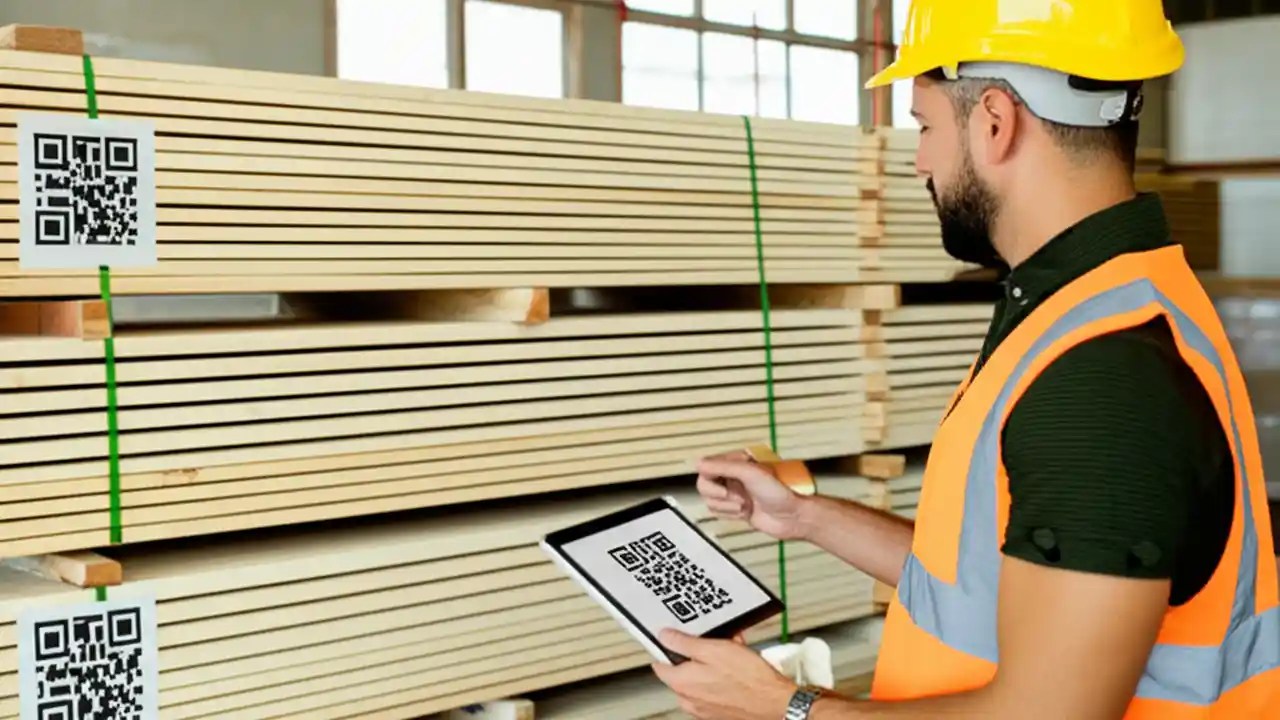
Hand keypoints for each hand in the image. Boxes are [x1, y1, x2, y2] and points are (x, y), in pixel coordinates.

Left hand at [652, 628, 795, 719]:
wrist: (775, 704)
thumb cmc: (749, 680)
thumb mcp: (714, 649)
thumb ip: (684, 643)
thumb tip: (665, 636)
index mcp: (681, 683)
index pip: (659, 662)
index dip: (668, 646)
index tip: (675, 637)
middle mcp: (688, 700)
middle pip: (682, 670)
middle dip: (697, 654)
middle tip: (714, 643)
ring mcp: (703, 709)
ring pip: (700, 679)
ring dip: (712, 665)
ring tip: (731, 653)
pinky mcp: (718, 712)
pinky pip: (713, 689)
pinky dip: (721, 677)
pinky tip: (737, 668)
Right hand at [696, 451, 809, 539]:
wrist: (791, 517)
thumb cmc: (780, 492)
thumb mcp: (750, 473)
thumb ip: (723, 466)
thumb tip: (699, 464)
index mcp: (737, 461)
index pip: (708, 466)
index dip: (712, 476)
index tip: (724, 484)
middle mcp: (733, 476)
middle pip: (704, 484)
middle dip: (720, 494)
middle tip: (735, 496)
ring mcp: (734, 493)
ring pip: (710, 500)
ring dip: (727, 506)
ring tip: (745, 504)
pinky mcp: (735, 508)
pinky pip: (718, 511)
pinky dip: (730, 514)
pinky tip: (745, 512)